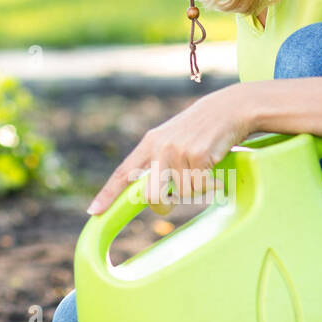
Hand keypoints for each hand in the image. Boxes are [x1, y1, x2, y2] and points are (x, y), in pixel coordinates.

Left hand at [86, 84, 253, 216]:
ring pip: (182, 194)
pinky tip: (213, 166)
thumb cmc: (199, 130)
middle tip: (172, 201)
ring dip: (195, 188)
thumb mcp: (170, 140)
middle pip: (151, 196)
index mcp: (149, 143)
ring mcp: (178, 151)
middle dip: (162, 205)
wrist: (227, 109)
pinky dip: (210, 184)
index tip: (94, 211)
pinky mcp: (198, 156)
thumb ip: (156, 162)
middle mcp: (160, 147)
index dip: (107, 194)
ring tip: (202, 166)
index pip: (123, 173)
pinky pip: (200, 187)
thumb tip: (148, 194)